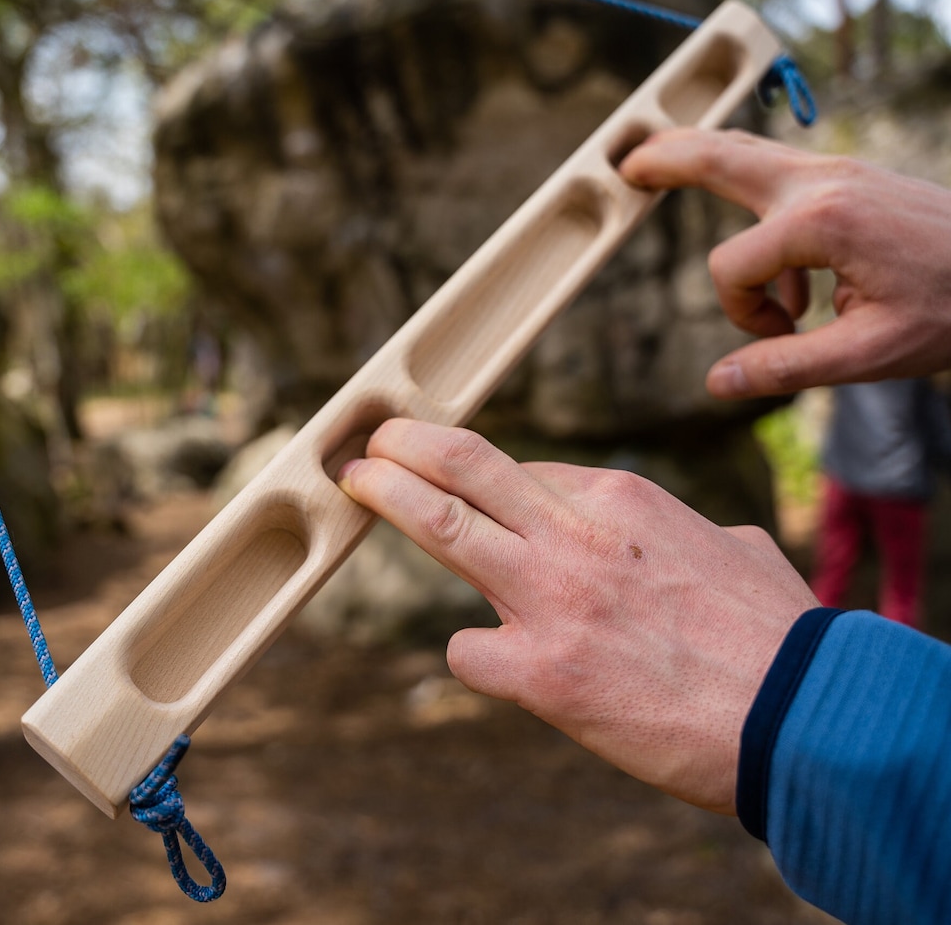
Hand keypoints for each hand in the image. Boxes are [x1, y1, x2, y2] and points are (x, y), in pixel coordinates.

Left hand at [338, 418, 818, 813]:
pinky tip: (499, 667)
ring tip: (356, 487)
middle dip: (405, 445)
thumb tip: (680, 535)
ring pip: (441, 525)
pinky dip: (475, 654)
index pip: (524, 470)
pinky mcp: (539, 672)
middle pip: (465, 466)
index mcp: (621, 499)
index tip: (452, 472)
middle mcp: (576, 533)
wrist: (801, 717)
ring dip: (387, 498)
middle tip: (371, 441)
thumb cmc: (777, 634)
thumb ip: (683, 530)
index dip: (480, 475)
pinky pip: (468, 650)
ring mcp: (551, 599)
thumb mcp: (729, 546)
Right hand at [620, 128, 950, 396]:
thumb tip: (717, 384)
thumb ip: (788, 368)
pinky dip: (747, 191)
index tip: (786, 332)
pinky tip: (765, 241)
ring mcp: (836, 169)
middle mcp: (820, 181)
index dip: (740, 313)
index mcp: (820, 223)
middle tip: (624, 161)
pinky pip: (777, 170)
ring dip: (699, 158)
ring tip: (657, 161)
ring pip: (745, 150)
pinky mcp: (847, 174)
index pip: (729, 269)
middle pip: (719, 158)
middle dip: (667, 159)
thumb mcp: (871, 355)